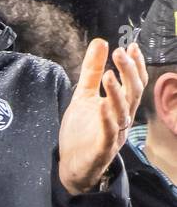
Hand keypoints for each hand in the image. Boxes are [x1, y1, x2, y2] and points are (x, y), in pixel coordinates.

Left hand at [58, 40, 146, 194]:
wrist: (71, 165)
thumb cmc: (82, 130)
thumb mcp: (83, 96)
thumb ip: (91, 71)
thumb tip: (100, 42)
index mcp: (119, 106)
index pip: (134, 83)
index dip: (135, 65)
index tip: (131, 46)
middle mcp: (122, 119)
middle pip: (133, 94)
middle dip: (129, 72)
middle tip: (120, 53)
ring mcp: (114, 134)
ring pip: (122, 112)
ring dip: (117, 93)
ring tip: (109, 75)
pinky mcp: (102, 149)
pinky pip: (108, 133)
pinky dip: (106, 119)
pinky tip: (101, 105)